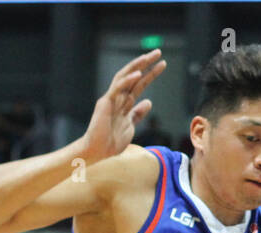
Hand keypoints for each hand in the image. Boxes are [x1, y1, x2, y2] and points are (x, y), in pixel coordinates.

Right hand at [80, 50, 166, 164]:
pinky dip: (127, 81)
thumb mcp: (130, 126)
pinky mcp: (105, 103)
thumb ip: (138, 113)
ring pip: (124, 77)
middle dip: (145, 63)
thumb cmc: (111, 141)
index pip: (139, 84)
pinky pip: (117, 89)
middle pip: (133, 75)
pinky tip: (138, 74)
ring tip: (149, 57)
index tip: (162, 64)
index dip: (151, 74)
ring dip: (137, 66)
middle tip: (158, 52)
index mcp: (124, 102)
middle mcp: (118, 97)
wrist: (97, 151)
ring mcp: (111, 99)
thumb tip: (148, 101)